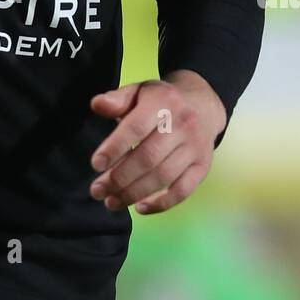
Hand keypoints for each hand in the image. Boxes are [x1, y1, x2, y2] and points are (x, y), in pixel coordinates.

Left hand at [87, 73, 226, 214]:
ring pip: (163, 176)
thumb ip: (117, 99)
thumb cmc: (161, 102)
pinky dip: (161, 204)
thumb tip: (97, 105)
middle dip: (120, 178)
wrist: (202, 107)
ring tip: (111, 202)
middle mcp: (183, 124)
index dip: (115, 147)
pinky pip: (183, 191)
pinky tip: (140, 208)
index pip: (136, 127)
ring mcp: (196, 147)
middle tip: (97, 190)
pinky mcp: (202, 167)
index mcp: (163, 102)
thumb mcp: (139, 91)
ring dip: (134, 193)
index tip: (96, 164)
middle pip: (149, 157)